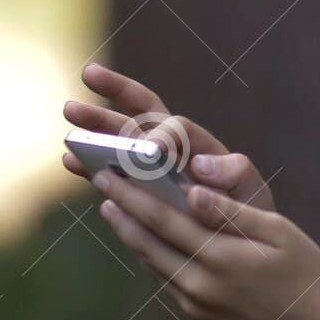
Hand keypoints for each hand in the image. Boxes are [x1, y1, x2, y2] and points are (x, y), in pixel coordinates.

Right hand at [62, 63, 274, 211]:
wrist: (239, 246)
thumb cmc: (248, 216)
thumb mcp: (251, 193)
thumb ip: (235, 174)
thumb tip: (200, 164)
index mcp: (199, 146)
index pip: (177, 127)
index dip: (162, 135)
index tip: (150, 153)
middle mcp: (173, 151)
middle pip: (141, 114)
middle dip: (115, 93)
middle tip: (88, 73)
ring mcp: (150, 170)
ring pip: (119, 139)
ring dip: (94, 127)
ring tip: (69, 115)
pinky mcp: (135, 192)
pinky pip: (109, 173)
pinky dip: (89, 167)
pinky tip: (69, 161)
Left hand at [91, 170, 319, 319]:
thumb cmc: (304, 276)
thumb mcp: (280, 234)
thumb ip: (232, 212)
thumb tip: (192, 190)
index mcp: (220, 258)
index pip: (164, 220)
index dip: (132, 195)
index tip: (109, 174)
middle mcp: (200, 284)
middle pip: (147, 242)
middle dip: (121, 210)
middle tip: (98, 182)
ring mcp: (195, 304)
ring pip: (152, 262)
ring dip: (129, 233)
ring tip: (112, 207)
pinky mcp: (197, 317)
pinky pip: (166, 280)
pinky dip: (150, 255)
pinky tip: (146, 240)